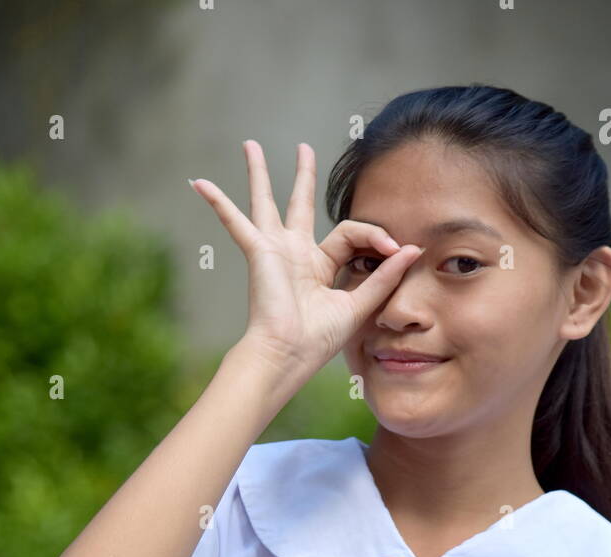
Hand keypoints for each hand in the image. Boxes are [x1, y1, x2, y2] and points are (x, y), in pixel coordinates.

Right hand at [189, 141, 423, 382]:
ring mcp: (274, 251)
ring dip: (259, 174)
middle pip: (300, 205)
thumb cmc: (318, 341)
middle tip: (304, 149)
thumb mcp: (359, 305)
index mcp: (318, 267)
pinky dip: (218, 203)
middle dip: (303, 177)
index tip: (395, 249)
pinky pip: (235, 221)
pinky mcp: (259, 252)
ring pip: (266, 202)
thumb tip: (412, 250)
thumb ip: (384, 276)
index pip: (350, 234)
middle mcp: (295, 255)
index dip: (375, 236)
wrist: (287, 355)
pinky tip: (198, 183)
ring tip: (251, 146)